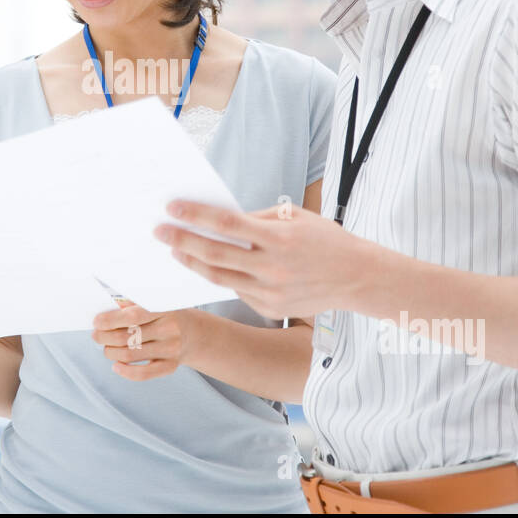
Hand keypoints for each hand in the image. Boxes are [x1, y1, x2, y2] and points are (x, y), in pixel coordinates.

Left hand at [91, 304, 198, 379]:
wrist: (194, 333)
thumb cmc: (166, 316)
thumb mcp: (155, 303)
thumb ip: (132, 305)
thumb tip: (105, 313)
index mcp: (165, 309)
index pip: (132, 316)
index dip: (110, 320)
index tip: (96, 322)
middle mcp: (170, 329)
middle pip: (128, 337)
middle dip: (105, 337)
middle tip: (96, 335)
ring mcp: (171, 350)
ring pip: (130, 355)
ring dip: (111, 352)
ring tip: (106, 348)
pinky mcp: (170, 366)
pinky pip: (143, 374)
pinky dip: (125, 372)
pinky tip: (116, 365)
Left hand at [154, 200, 380, 318]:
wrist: (357, 278)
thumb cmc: (325, 240)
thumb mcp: (295, 218)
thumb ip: (258, 219)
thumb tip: (219, 219)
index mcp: (278, 238)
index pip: (226, 224)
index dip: (196, 215)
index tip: (172, 208)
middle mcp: (272, 267)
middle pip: (214, 254)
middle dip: (182, 241)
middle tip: (160, 231)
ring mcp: (270, 292)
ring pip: (219, 277)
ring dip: (193, 263)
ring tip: (176, 251)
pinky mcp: (271, 309)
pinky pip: (237, 291)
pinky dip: (221, 277)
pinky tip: (207, 266)